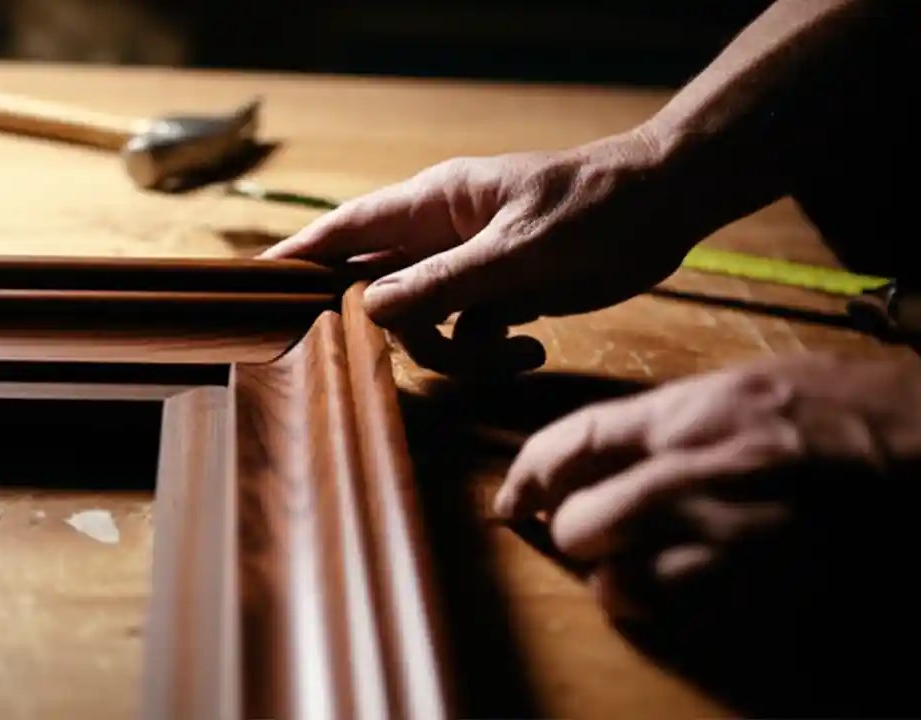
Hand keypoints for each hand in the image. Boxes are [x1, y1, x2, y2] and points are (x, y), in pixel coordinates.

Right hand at [261, 128, 713, 375]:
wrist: (664, 207)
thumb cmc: (592, 207)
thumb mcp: (517, 251)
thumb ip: (442, 283)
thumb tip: (372, 310)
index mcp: (432, 206)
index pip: (345, 231)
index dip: (299, 259)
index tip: (256, 290)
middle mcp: (439, 237)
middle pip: (379, 292)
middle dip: (396, 332)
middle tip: (425, 353)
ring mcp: (468, 268)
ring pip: (423, 326)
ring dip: (458, 354)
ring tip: (510, 352)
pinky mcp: (499, 295)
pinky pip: (467, 337)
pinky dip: (492, 354)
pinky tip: (533, 349)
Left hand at [494, 352, 920, 631]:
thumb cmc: (854, 409)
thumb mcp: (753, 387)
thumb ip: (677, 418)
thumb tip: (614, 449)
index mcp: (692, 411)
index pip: (574, 441)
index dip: (528, 475)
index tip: (512, 499)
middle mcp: (697, 471)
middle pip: (580, 521)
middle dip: (572, 534)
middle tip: (586, 532)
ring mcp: (731, 535)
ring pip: (616, 578)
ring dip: (611, 577)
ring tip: (630, 564)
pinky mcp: (764, 584)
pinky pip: (675, 612)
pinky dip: (656, 608)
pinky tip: (670, 592)